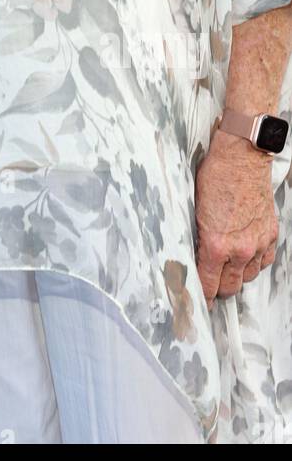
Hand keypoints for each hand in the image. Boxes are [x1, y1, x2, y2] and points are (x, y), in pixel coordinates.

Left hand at [194, 132, 277, 308]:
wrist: (242, 157)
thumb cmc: (214, 176)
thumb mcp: (194, 208)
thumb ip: (196, 237)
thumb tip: (190, 257)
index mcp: (215, 244)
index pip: (207, 285)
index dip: (200, 297)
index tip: (196, 303)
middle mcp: (239, 249)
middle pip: (229, 287)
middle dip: (217, 289)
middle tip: (209, 286)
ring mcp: (257, 243)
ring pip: (247, 277)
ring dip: (235, 276)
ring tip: (225, 268)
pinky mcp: (270, 234)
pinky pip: (263, 262)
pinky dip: (253, 263)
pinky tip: (244, 257)